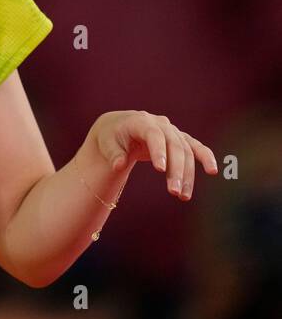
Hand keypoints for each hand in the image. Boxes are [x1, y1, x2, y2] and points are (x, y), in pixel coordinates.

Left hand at [90, 110, 217, 199]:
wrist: (119, 127)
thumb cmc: (111, 137)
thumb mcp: (105, 143)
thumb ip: (113, 154)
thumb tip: (118, 166)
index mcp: (141, 121)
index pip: (153, 135)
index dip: (159, 151)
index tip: (161, 170)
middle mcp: (160, 124)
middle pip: (174, 146)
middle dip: (176, 170)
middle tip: (174, 192)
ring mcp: (172, 131)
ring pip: (186, 151)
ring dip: (187, 174)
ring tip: (183, 196)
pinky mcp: (179, 139)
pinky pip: (195, 148)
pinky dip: (205, 157)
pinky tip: (213, 171)